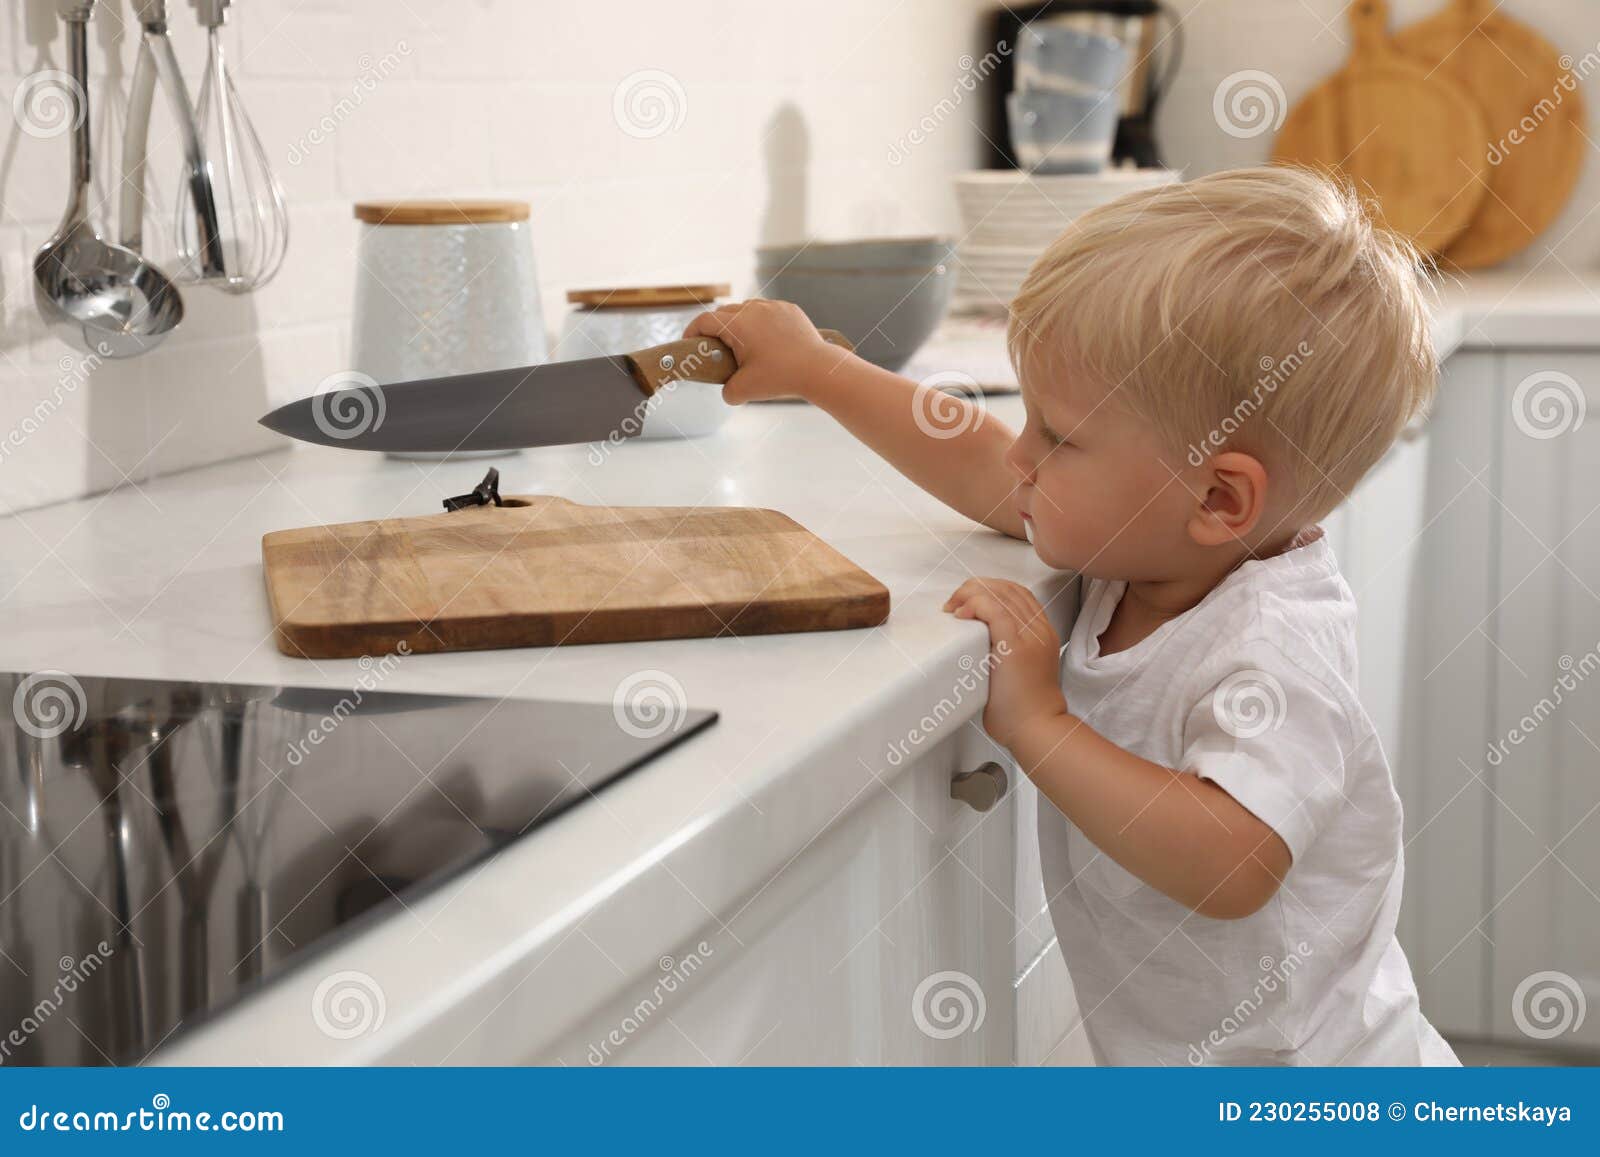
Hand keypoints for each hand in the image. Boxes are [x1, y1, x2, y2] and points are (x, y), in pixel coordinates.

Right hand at [683, 299, 850, 403]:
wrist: (819, 370)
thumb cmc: (781, 378)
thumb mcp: (744, 391)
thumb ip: (727, 391)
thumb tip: (727, 390)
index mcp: (737, 324)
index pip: (704, 321)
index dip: (692, 332)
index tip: (689, 343)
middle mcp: (753, 309)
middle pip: (724, 314)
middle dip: (715, 330)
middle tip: (715, 349)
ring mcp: (773, 307)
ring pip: (746, 310)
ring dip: (739, 324)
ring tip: (741, 345)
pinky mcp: (789, 310)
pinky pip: (767, 312)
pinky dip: (761, 324)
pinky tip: (765, 341)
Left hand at [943, 577, 1068, 749]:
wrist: (1037, 729)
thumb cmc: (1024, 709)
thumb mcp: (1020, 669)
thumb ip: (1006, 650)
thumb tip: (975, 642)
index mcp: (1043, 632)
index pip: (1017, 593)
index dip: (989, 588)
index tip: (966, 601)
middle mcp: (1040, 630)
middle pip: (1007, 588)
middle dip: (974, 588)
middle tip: (953, 603)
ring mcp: (1031, 637)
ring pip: (1000, 594)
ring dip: (970, 594)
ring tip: (953, 607)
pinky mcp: (1016, 648)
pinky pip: (996, 611)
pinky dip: (975, 605)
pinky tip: (961, 615)